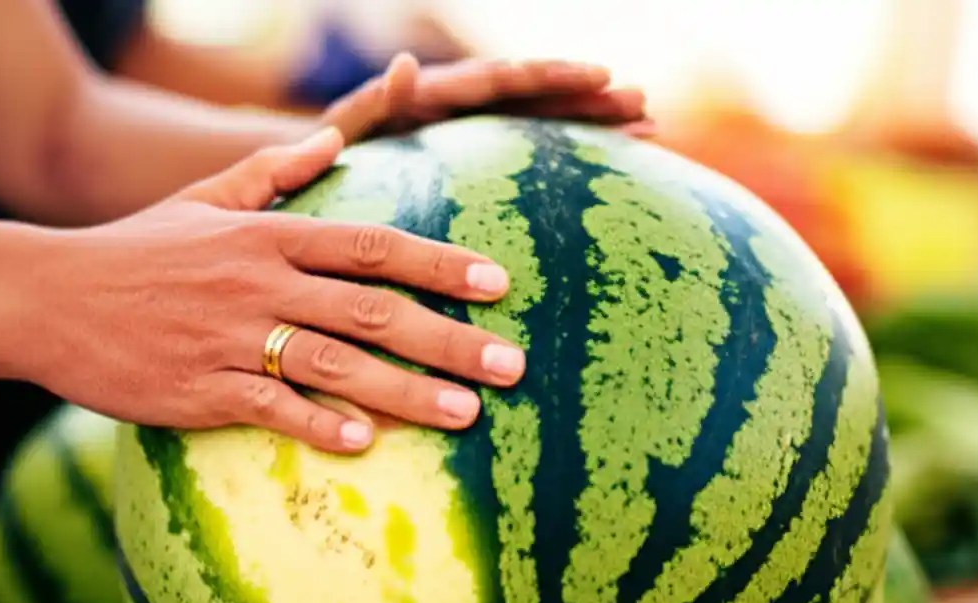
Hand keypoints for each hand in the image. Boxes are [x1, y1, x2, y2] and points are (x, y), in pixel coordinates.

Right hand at [24, 128, 525, 452]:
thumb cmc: (133, 250)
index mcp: (265, 235)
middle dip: (449, 337)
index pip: (369, 246)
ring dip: (407, 391)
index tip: (497, 283)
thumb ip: (273, 171)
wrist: (45, 297)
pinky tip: (367, 443)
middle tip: (512, 363)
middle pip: (370, 309)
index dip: (438, 264)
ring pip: (335, 364)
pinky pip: (270, 408)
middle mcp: (258, 282)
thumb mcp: (202, 199)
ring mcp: (229, 338)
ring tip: (467, 413)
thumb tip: (334, 138)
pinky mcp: (198, 389)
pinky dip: (320, 424)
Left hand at [319, 53, 654, 142]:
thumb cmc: (331, 150)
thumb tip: (403, 66)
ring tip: (649, 122)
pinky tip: (619, 151)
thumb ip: (372, 103)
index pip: (502, 80)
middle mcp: (464, 101)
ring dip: (595, 119)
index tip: (598, 74)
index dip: (550, 76)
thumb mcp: (347, 127)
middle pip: (536, 94)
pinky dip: (573, 144)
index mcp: (436, 94)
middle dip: (589, 97)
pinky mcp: (481, 147)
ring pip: (545, 117)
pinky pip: (534, 143)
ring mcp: (476, 124)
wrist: (328, 160)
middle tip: (642, 101)